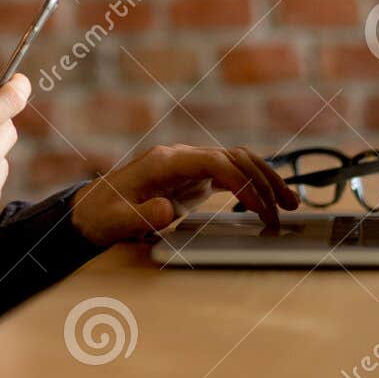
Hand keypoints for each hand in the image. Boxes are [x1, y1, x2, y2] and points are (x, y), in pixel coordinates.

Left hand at [69, 144, 299, 245]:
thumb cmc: (101, 215)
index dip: (242, 182)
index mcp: (165, 161)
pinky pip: (229, 174)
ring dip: (264, 178)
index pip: (215, 162)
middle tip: (288, 209)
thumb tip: (169, 210)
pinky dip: (252, 184)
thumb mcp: (115, 220)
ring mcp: (187, 165)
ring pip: (236, 161)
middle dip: (264, 180)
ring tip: (290, 203)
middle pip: (233, 157)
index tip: (261, 209)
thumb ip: (141, 216)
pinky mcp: (191, 178)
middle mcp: (180, 157)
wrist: (89, 210)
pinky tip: (267, 202)